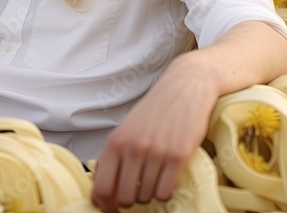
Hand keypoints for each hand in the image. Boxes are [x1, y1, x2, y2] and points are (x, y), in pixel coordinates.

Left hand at [90, 54, 217, 211]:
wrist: (185, 87)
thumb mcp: (127, 129)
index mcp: (115, 142)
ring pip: (147, 196)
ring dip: (151, 194)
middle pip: (124, 198)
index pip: (101, 188)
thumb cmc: (155, 111)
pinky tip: (167, 178)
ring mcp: (156, 152)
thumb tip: (104, 192)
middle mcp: (133, 148)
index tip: (112, 208)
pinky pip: (166, 191)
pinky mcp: (178, 156)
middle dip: (131, 200)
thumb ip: (114, 157)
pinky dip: (166, 191)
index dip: (105, 204)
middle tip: (139, 190)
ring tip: (156, 177)